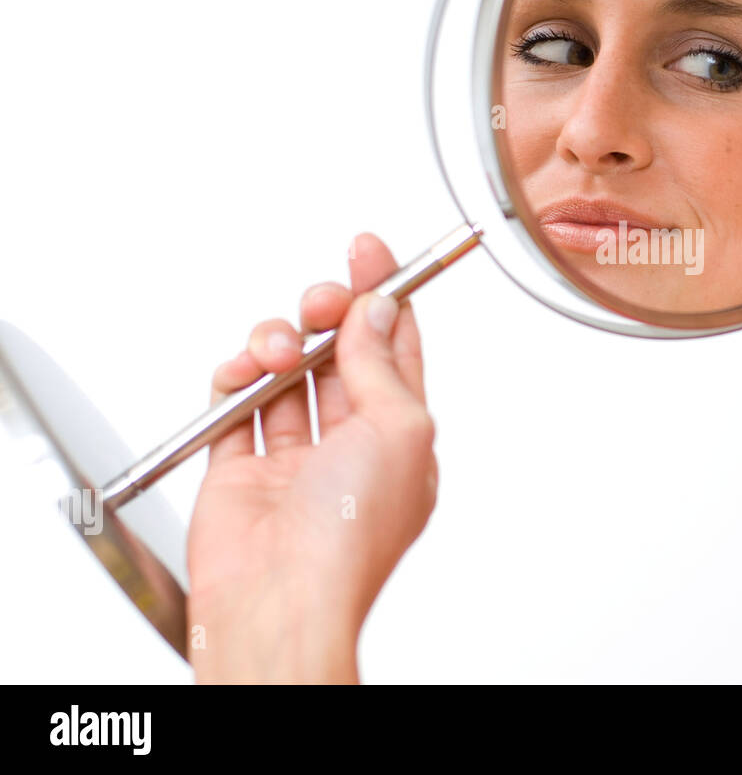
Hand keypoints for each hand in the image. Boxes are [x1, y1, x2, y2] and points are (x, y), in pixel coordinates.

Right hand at [186, 233, 436, 681]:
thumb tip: (377, 311)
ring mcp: (294, 455)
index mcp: (399, 435)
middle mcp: (349, 443)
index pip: (396, 348)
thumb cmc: (351, 536)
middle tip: (321, 300)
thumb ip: (382, 364)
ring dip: (278, 344)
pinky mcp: (238, 466)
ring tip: (276, 353)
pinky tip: (242, 373)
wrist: (281, 597)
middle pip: (338, 352)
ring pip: (285, 370)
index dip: (385, 295)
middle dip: (327, 313)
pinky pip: (234, 403)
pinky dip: (234, 376)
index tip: (372, 251)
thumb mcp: (399, 430)